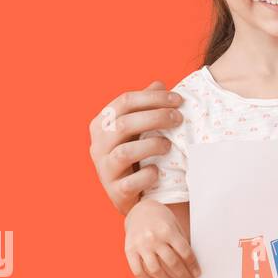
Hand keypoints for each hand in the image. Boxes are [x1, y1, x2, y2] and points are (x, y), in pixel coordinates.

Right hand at [89, 80, 183, 213]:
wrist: (135, 193)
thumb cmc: (138, 152)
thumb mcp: (139, 128)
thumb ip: (146, 106)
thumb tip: (159, 84)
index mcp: (102, 124)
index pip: (125, 101)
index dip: (153, 97)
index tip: (179, 99)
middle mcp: (98, 145)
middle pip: (124, 123)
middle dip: (156, 117)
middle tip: (179, 119)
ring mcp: (105, 170)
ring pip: (124, 152)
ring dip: (152, 145)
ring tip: (168, 145)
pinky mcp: (115, 192)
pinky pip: (131, 183)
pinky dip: (148, 175)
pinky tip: (159, 171)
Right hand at [125, 199, 199, 277]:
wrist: (140, 210)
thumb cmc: (162, 219)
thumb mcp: (174, 225)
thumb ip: (180, 242)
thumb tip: (192, 264)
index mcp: (168, 230)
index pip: (184, 252)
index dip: (193, 265)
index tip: (197, 274)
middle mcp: (154, 238)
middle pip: (172, 263)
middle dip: (184, 276)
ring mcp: (140, 245)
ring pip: (156, 270)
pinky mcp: (129, 251)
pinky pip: (138, 271)